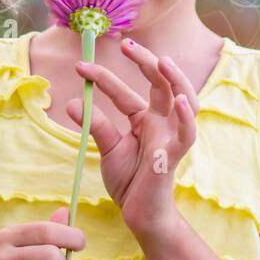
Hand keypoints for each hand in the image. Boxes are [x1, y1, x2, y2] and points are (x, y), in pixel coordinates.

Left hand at [68, 37, 198, 236]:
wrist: (139, 214)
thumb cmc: (129, 181)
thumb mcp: (107, 148)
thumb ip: (95, 125)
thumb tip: (72, 101)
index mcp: (145, 118)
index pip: (126, 91)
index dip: (104, 77)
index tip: (81, 66)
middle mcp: (161, 122)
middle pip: (163, 83)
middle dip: (147, 61)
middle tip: (126, 44)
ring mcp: (171, 136)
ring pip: (185, 100)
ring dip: (177, 80)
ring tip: (163, 62)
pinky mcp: (174, 155)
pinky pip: (186, 134)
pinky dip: (186, 117)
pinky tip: (179, 101)